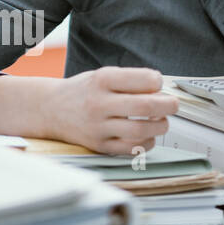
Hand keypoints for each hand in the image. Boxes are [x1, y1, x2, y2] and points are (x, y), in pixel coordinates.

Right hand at [43, 66, 178, 154]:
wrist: (50, 109)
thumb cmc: (83, 91)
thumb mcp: (102, 75)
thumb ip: (130, 81)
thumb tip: (163, 91)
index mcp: (102, 80)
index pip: (142, 79)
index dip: (158, 82)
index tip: (158, 84)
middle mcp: (99, 103)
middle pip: (145, 107)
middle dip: (168, 106)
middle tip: (173, 105)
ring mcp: (98, 127)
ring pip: (140, 131)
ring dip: (159, 126)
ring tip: (161, 121)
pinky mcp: (99, 145)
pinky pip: (131, 149)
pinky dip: (146, 143)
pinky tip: (146, 135)